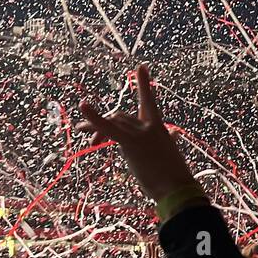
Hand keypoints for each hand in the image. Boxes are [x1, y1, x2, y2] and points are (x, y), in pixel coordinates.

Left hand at [80, 65, 198, 203]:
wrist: (177, 190)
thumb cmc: (174, 177)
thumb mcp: (170, 154)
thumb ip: (169, 141)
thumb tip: (175, 134)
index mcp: (159, 128)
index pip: (149, 102)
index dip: (144, 84)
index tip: (141, 67)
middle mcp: (149, 126)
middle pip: (120, 117)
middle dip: (102, 123)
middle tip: (90, 137)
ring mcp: (141, 133)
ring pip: (112, 123)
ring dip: (93, 126)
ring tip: (80, 129)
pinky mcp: (131, 143)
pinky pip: (109, 127)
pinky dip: (94, 117)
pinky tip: (83, 105)